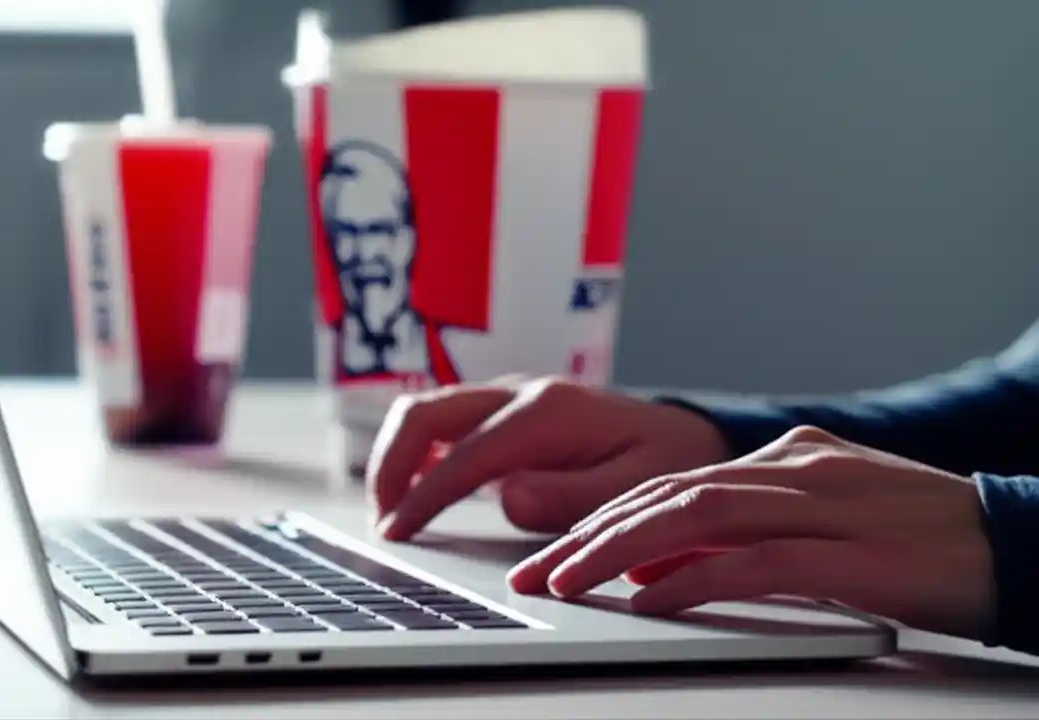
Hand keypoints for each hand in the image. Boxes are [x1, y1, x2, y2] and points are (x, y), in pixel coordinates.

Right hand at [367, 377, 731, 540]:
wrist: (685, 436)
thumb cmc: (665, 465)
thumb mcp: (638, 488)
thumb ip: (574, 496)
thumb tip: (508, 497)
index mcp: (547, 413)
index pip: (462, 456)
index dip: (422, 497)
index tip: (397, 535)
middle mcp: (518, 393)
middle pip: (424, 413)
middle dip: (389, 466)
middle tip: (382, 522)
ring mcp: (506, 397)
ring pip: (424, 411)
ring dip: (395, 457)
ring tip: (389, 512)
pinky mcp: (501, 411)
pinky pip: (441, 422)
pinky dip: (414, 451)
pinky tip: (410, 491)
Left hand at [508, 426, 994, 639]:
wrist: (1019, 544)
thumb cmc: (918, 542)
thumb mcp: (820, 523)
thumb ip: (745, 531)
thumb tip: (661, 561)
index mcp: (782, 459)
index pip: (669, 484)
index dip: (602, 520)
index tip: (550, 555)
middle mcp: (790, 470)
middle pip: (664, 495)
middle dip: (588, 536)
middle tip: (533, 575)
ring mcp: (818, 506)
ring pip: (692, 518)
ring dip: (618, 552)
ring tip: (566, 585)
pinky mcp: (847, 554)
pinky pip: (750, 563)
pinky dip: (690, 581)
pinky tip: (645, 602)